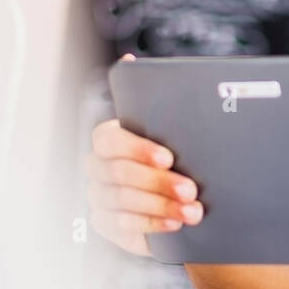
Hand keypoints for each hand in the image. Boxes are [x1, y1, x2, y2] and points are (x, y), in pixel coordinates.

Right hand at [84, 55, 204, 256]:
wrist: (179, 192)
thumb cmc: (171, 155)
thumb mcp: (169, 129)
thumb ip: (155, 101)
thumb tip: (129, 61)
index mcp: (108, 139)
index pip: (109, 140)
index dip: (138, 149)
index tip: (169, 157)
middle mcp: (97, 168)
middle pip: (118, 174)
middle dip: (158, 182)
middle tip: (190, 189)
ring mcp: (99, 197)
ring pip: (122, 201)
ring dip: (160, 206)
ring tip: (192, 209)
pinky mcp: (107, 224)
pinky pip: (123, 227)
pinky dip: (152, 224)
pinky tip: (175, 222)